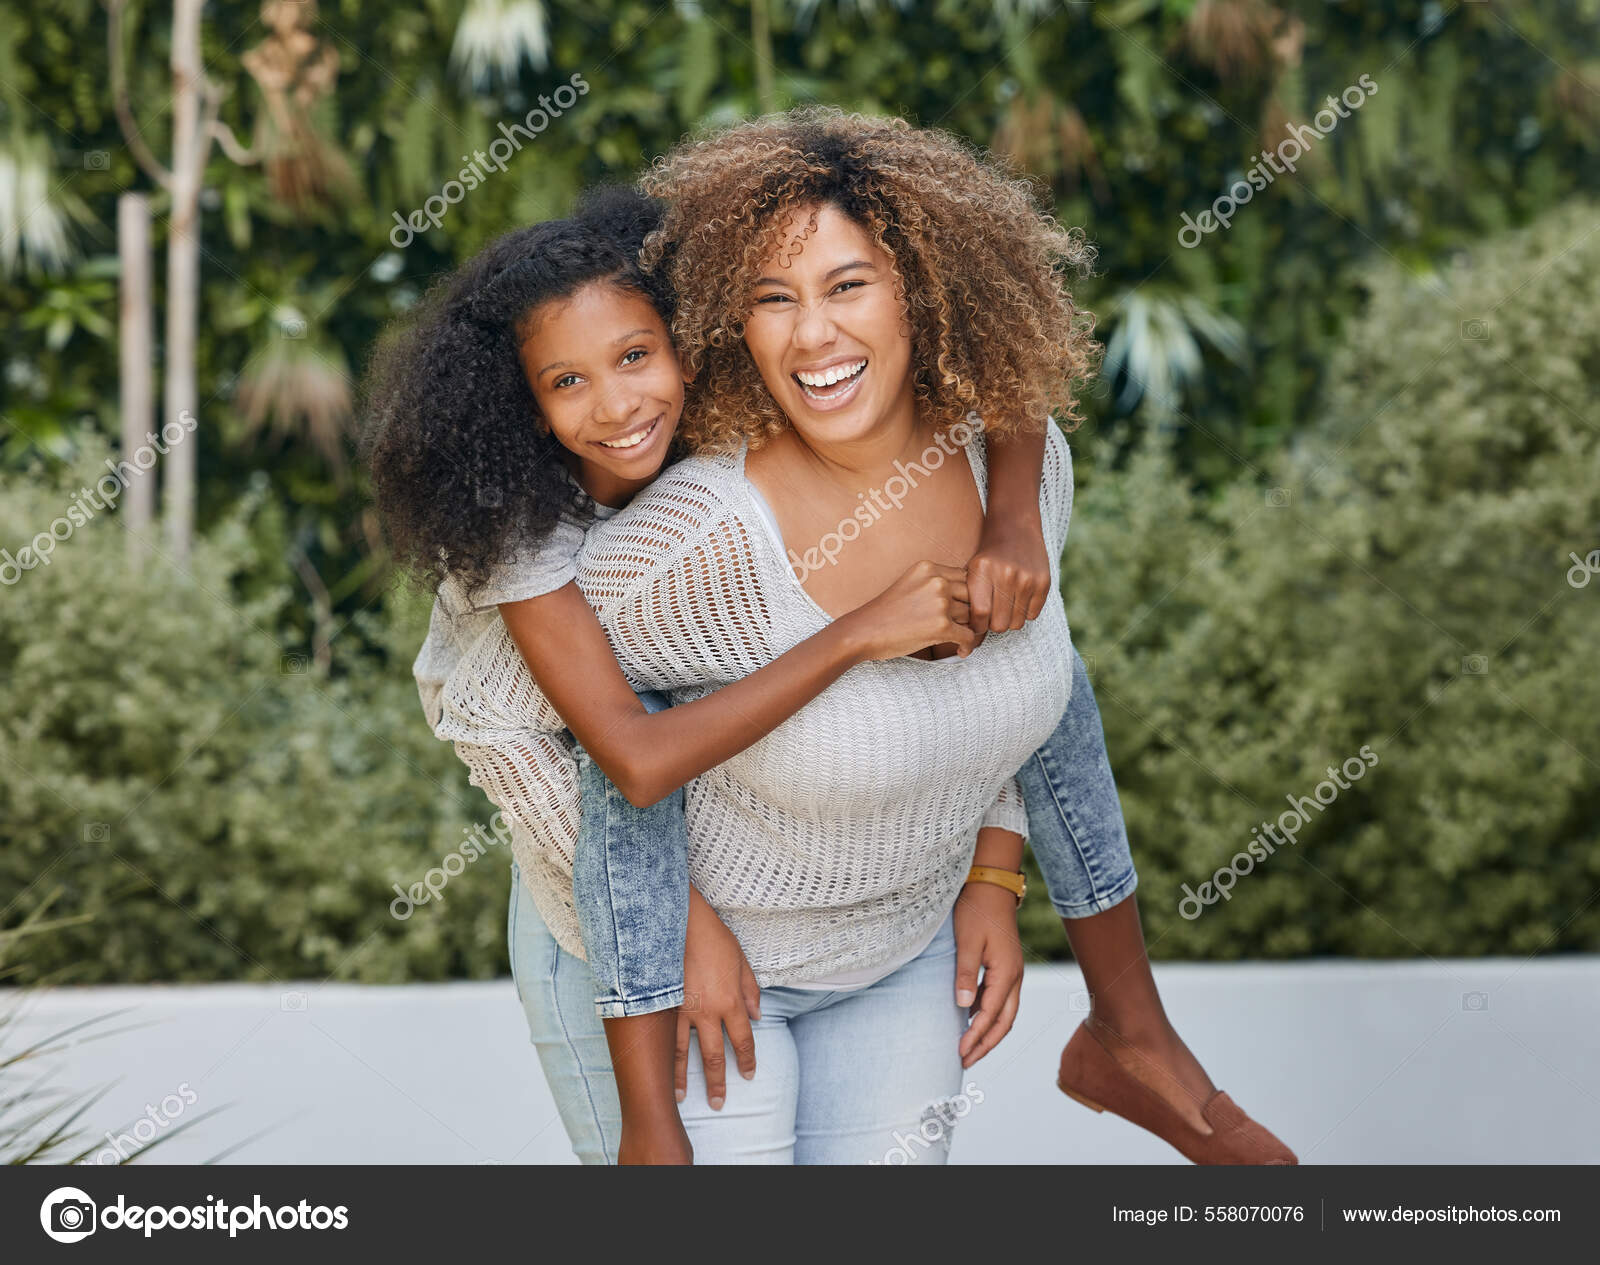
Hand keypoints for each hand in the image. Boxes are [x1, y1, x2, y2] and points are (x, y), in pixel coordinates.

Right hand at [676, 892, 761, 1109]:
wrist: (678, 921)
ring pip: (683, 1053)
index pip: (743, 1040)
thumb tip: (757, 1016)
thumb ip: (750, 990)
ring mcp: (681, 1010)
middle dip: (717, 1082)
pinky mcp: (661, 1005)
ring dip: (683, 1078)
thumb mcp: (741, 960)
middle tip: (718, 1103)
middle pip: (715, 1055)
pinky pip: (662, 1037)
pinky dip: (661, 1056)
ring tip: (680, 1097)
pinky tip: (658, 1068)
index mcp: (731, 1001)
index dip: (747, 1060)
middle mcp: (708, 1012)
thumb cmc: (713, 937)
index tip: (748, 1075)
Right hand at [840, 560, 978, 660]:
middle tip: (965, 626)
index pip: (965, 577)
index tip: (962, 609)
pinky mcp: (941, 626)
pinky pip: (969, 636)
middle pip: (972, 595)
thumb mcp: (911, 584)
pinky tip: (960, 650)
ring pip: (971, 615)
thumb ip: (936, 583)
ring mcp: (940, 603)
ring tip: (960, 640)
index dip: (967, 595)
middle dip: (969, 612)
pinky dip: (968, 646)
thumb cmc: (885, 612)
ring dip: (968, 629)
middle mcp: (936, 581)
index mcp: (929, 568)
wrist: (863, 632)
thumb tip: (969, 594)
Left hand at [953, 881, 1023, 1067]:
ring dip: (988, 1033)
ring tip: (969, 1049)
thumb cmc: (977, 911)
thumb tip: (964, 1008)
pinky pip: (1000, 1001)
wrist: (991, 886)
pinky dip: (988, 1016)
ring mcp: (1012, 973)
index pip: (992, 1015)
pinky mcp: (1006, 967)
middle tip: (966, 1061)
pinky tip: (971, 1021)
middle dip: (986, 1044)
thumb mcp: (967, 942)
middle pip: (1004, 1022)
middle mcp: (1015, 977)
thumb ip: (966, 975)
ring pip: (1005, 1013)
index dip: (976, 1036)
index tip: (960, 1052)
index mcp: (1007, 973)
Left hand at [966, 514, 1050, 648]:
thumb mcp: (971, 569)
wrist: (1015, 528)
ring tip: (1005, 605)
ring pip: (1016, 623)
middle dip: (993, 624)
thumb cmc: (988, 555)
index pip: (980, 615)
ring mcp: (1027, 578)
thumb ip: (967, 598)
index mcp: (983, 571)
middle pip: (999, 624)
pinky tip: (1018, 598)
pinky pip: (1032, 615)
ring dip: (1010, 619)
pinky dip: (1025, 612)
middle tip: (991, 615)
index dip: (977, 627)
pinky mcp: (1043, 582)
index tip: (976, 624)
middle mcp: (1006, 574)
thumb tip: (965, 632)